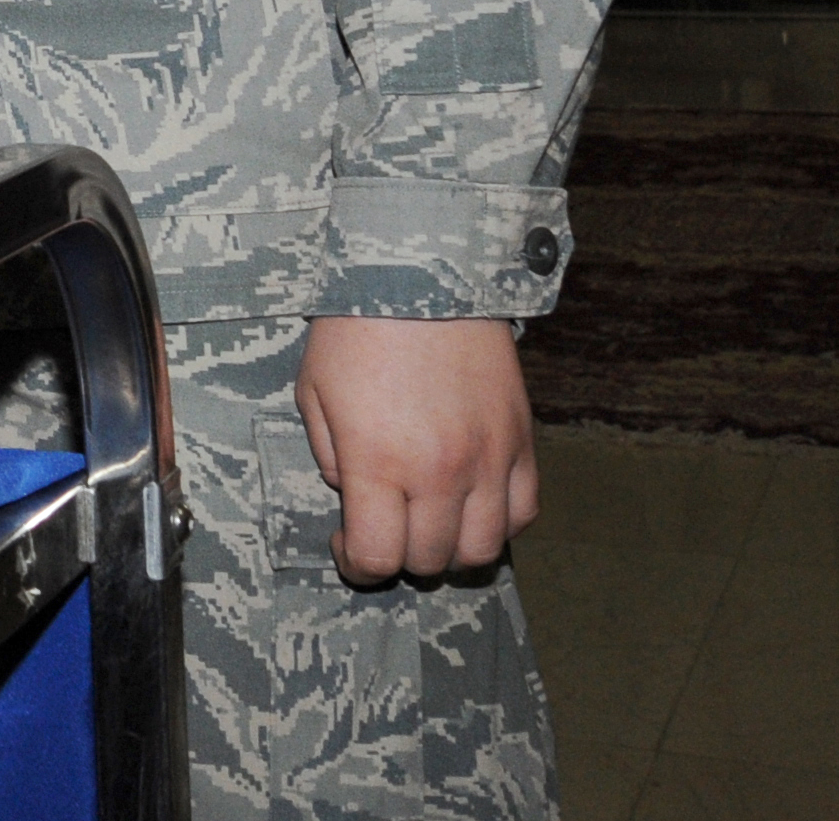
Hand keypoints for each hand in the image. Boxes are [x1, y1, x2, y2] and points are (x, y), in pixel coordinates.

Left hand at [290, 315, 539, 585]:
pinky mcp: (521, 440)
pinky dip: (500, 520)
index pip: (378, 557)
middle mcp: (440, 471)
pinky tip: (473, 501)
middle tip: (386, 526)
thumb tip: (353, 495)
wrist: (422, 272)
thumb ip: (329, 456)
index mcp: (379, 462)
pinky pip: (523, 510)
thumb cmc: (356, 329)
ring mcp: (488, 459)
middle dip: (401, 555)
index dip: (358, 565)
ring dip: (452, 549)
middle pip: (431, 560)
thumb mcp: (314, 392)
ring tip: (431, 521)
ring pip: (483, 548)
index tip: (348, 544)